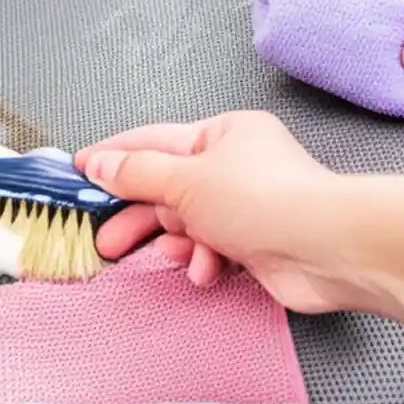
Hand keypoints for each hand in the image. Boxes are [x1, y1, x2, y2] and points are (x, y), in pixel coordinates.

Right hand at [75, 111, 380, 314]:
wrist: (325, 248)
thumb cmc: (262, 199)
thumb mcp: (185, 179)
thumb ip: (137, 173)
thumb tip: (100, 163)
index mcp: (222, 134)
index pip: (153, 140)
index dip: (113, 157)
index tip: (77, 172)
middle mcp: (235, 165)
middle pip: (168, 188)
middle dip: (138, 216)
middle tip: (105, 241)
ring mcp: (246, 205)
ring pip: (189, 224)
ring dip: (178, 243)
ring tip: (175, 256)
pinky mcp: (256, 243)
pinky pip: (213, 249)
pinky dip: (206, 260)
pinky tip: (209, 268)